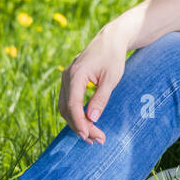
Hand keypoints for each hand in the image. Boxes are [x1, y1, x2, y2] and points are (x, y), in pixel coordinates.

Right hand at [59, 29, 128, 144]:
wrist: (110, 39)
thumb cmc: (113, 57)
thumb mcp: (111, 78)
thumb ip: (101, 98)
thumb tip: (92, 118)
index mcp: (76, 75)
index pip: (73, 104)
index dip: (79, 122)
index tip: (89, 136)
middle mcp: (66, 77)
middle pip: (67, 108)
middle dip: (79, 126)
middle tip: (97, 140)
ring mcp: (66, 78)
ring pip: (65, 107)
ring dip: (77, 122)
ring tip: (93, 137)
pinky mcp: (70, 81)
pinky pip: (68, 101)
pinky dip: (76, 114)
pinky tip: (87, 124)